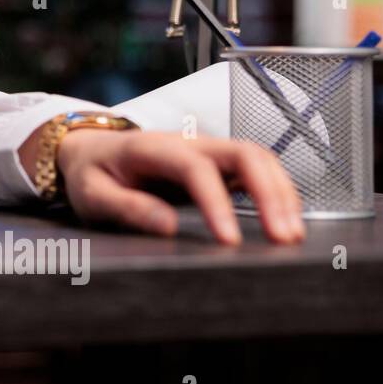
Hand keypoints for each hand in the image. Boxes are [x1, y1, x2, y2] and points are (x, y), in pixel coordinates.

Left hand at [54, 129, 304, 244]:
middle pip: (243, 153)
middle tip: (284, 237)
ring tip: (292, 234)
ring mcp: (206, 149)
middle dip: (270, 193)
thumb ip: (127, 207)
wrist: (90, 148)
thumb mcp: (93, 194)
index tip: (230, 242)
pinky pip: (257, 169)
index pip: (195, 168)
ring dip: (282, 193)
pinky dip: (278, 191)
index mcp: (153, 147)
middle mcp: (187, 142)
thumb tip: (169, 226)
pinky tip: (286, 220)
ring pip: (258, 158)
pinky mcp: (217, 162)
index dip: (217, 203)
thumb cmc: (91, 173)